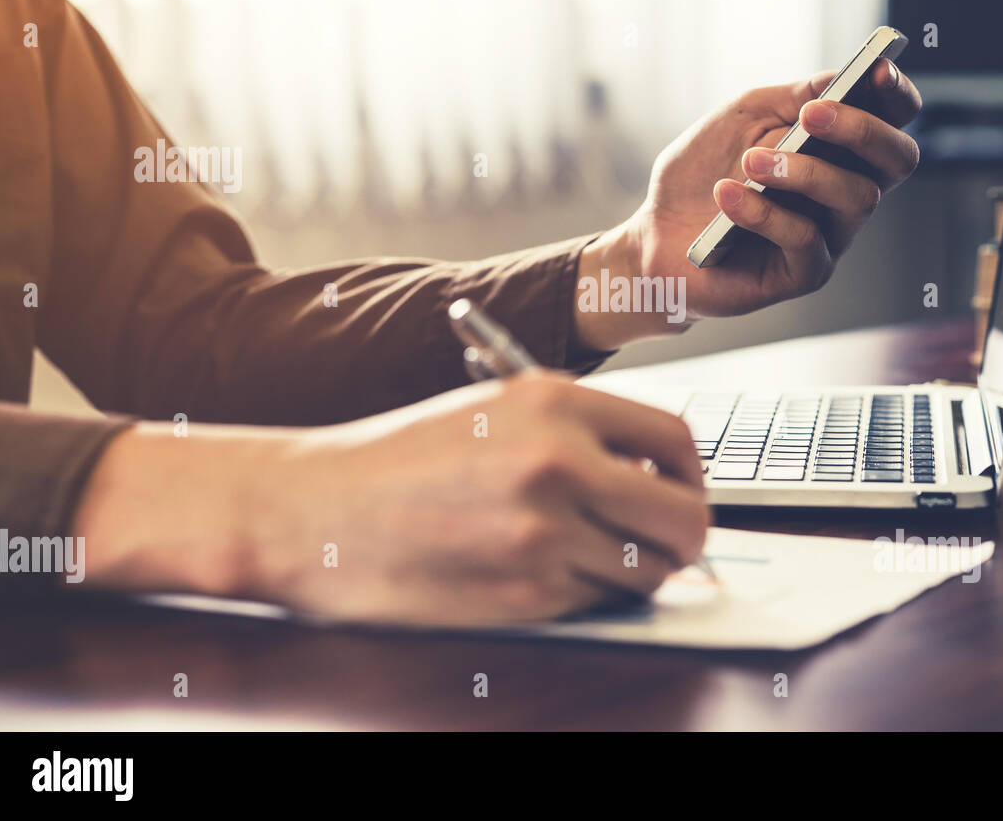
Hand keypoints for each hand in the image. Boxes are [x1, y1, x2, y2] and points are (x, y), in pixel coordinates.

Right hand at [74, 372, 707, 625]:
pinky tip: (535, 574)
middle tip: (658, 543)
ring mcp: (542, 532)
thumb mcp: (496, 410)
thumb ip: (581, 433)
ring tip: (584, 556)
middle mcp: (559, 461)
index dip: (690, 475)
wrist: (312, 511)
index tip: (679, 492)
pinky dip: (583, 596)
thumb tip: (660, 476)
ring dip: (632, 572)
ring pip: (647, 571)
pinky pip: (596, 602)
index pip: (675, 440)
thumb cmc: (400, 460)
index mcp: (555, 400)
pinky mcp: (524, 594)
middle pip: (684, 517)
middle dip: (681, 537)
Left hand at [575, 60, 920, 348]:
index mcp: (840, 149)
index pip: (894, 120)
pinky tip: (728, 195)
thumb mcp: (742, 118)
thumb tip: (840, 78)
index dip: (897, 94)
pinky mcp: (805, 273)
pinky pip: (805, 239)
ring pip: (856, 198)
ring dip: (804, 171)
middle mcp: (847, 191)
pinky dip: (764, 212)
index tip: (877, 70)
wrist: (657, 234)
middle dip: (862, 130)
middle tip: (813, 115)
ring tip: (751, 161)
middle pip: (898, 160)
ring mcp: (832, 235)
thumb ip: (792, 97)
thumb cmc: (703, 173)